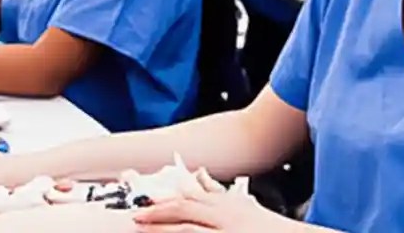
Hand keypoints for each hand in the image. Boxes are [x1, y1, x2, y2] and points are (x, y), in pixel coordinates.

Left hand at [132, 187, 295, 231]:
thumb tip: (200, 177)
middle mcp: (225, 214)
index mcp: (224, 204)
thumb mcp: (241, 206)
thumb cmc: (267, 227)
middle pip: (184, 210)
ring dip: (165, 229)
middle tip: (136, 218)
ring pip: (189, 229)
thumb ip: (217, 192)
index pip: (187, 198)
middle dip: (157, 214)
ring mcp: (229, 230)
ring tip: (144, 230)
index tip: (141, 204)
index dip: (162, 201)